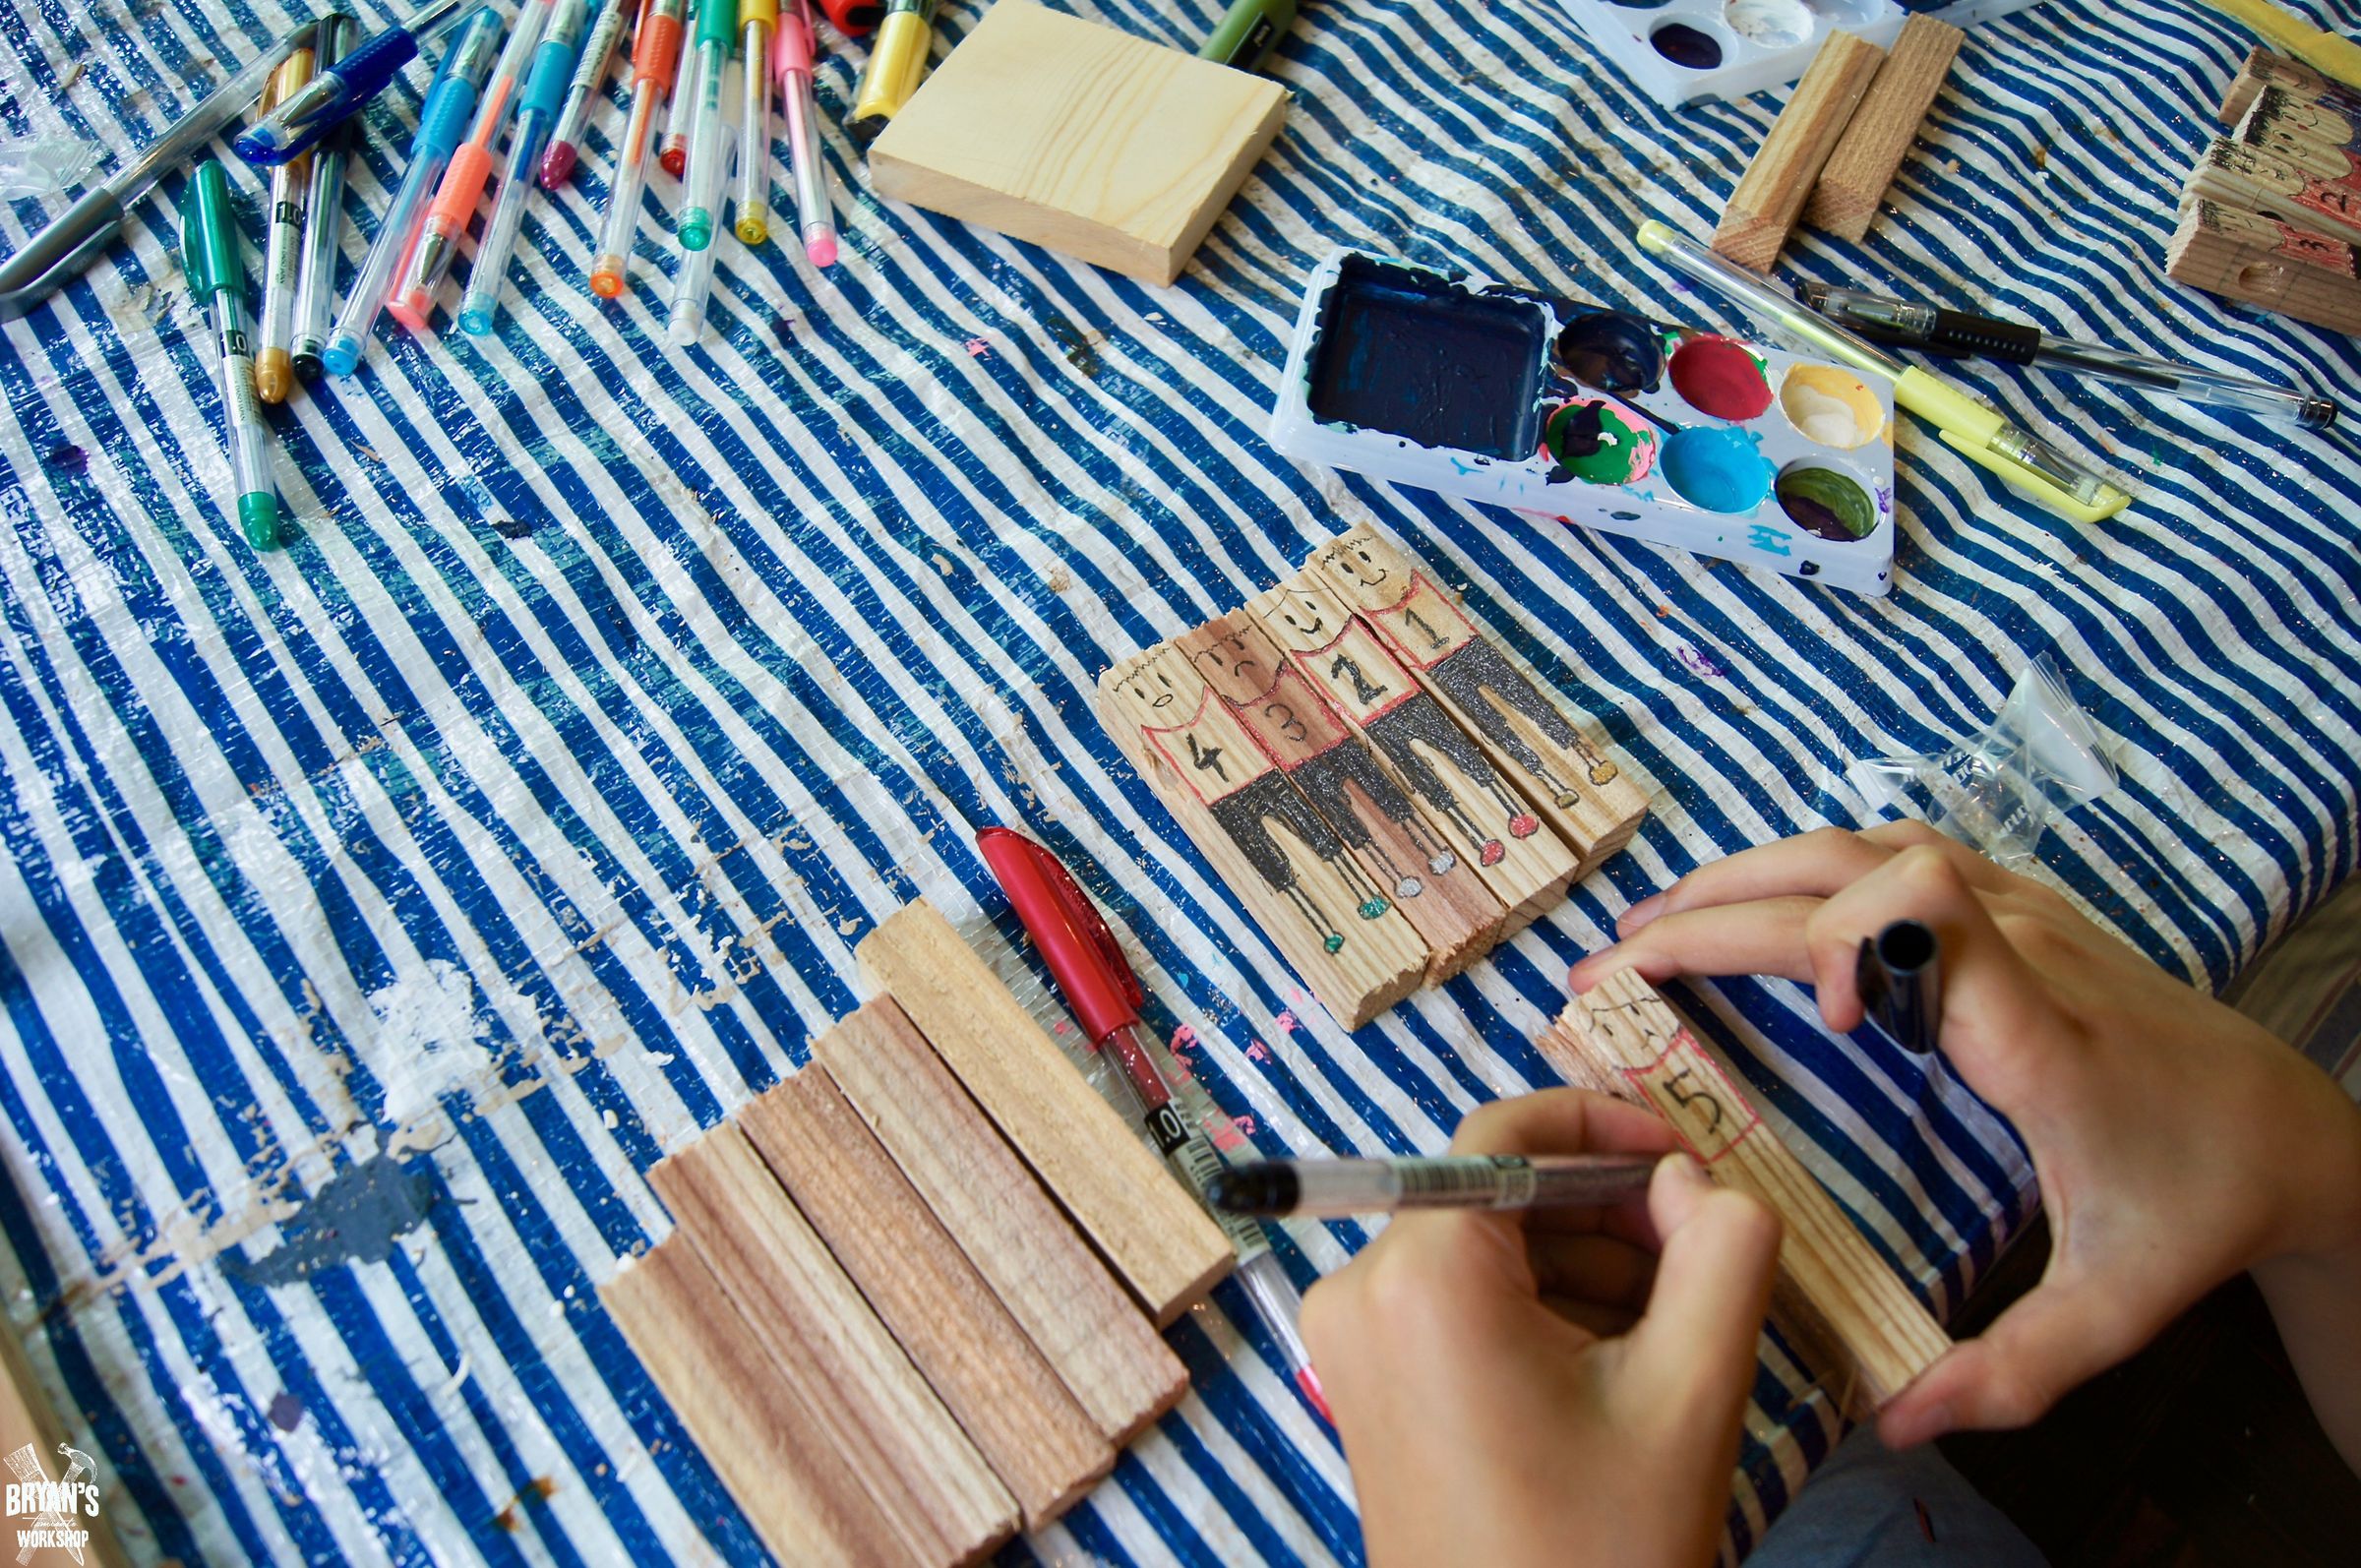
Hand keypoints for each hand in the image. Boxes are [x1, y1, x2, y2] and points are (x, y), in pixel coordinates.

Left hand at [1299, 1090, 1779, 1567]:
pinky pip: (1459, 1303)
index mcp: (1423, 1272)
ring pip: (1487, 1249)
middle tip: (1702, 1270)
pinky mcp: (1364, 1380)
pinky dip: (1538, 1313)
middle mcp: (1361, 1286)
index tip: (1689, 1165)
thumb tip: (1694, 1179)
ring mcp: (1352, 1338)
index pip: (1510, 1132)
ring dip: (1584, 1271)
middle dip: (1609, 1218)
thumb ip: (1722, 1250)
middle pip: (1500, 1192)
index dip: (1609, 1131)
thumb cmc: (1599, 1546)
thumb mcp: (1693, 1389)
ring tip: (1666, 1346)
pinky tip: (1610, 1377)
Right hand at [1570, 823, 2360, 1453]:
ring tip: (1650, 927)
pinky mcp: (2014, 905)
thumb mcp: (2114, 1308)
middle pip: (1851, 871)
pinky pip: (1888, 849)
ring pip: (1860, 841)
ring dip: (1744, 873)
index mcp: (2034, 1030)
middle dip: (1717, 909)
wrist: (2288, 1127)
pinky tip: (1751, 907)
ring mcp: (2018, 910)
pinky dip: (1797, 868)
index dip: (1851, 936)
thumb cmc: (2193, 1208)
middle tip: (1609, 967)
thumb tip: (1896, 1422)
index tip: (1823, 1017)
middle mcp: (2020, 946)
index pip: (1931, 913)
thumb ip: (2011, 1371)